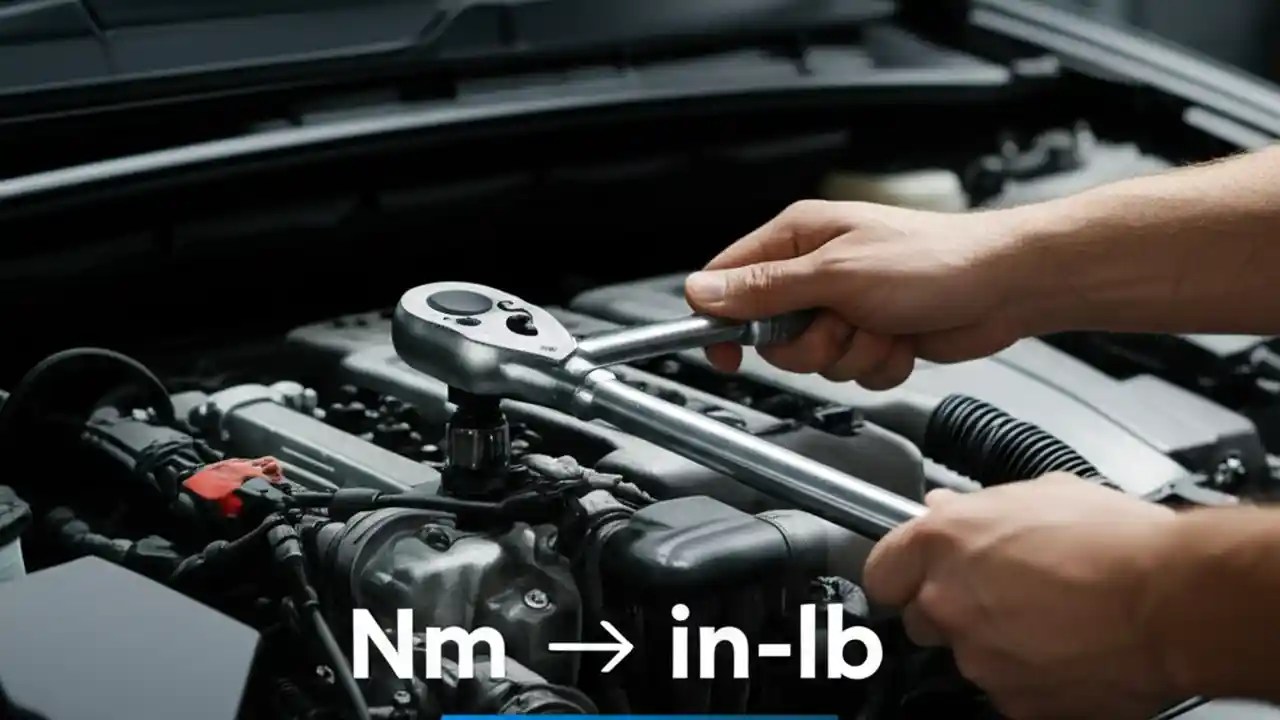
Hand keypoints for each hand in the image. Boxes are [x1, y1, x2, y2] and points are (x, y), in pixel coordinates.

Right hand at [684, 200, 1030, 388]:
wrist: (1003, 285)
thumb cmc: (933, 259)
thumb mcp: (836, 273)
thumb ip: (764, 288)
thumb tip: (702, 291)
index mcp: (798, 238)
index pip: (730, 281)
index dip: (722, 321)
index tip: (726, 353)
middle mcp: (817, 270)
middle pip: (773, 334)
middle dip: (811, 343)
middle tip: (841, 323)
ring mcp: (846, 304)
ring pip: (815, 359)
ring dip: (852, 354)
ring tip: (883, 326)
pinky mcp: (873, 333)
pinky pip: (852, 370)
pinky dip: (879, 364)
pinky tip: (902, 339)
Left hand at [863, 474, 1179, 719]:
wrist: (1174, 602)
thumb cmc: (1118, 542)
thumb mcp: (1042, 494)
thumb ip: (981, 507)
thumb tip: (951, 507)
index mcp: (943, 543)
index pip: (881, 571)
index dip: (903, 572)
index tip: (920, 574)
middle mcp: (948, 602)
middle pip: (920, 618)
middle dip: (952, 609)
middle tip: (1003, 595)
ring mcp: (978, 658)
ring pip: (968, 656)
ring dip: (998, 642)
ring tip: (1054, 619)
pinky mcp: (1014, 703)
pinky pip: (1009, 690)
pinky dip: (1032, 677)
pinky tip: (1069, 651)